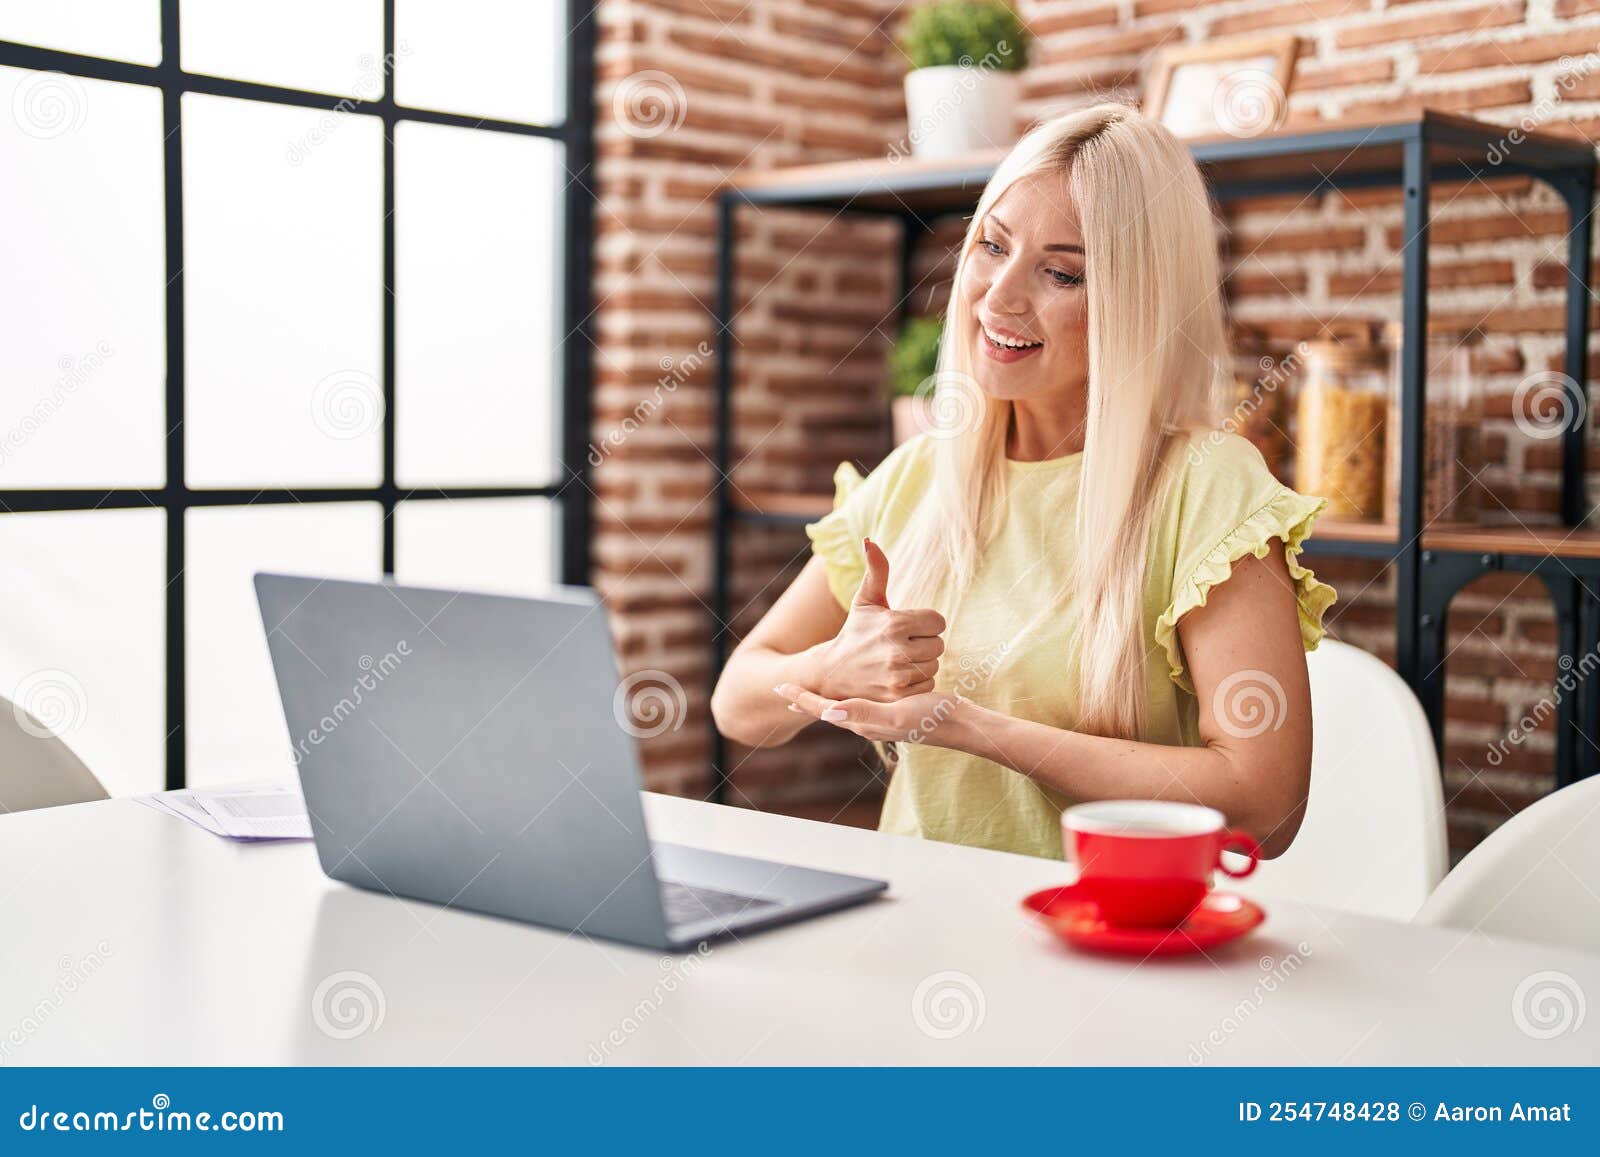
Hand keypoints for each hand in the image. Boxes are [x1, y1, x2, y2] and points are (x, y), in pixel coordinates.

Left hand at [773, 682, 968, 746]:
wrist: (960, 725)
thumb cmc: (931, 719)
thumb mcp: (895, 715)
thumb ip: (862, 714)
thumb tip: (829, 712)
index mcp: (864, 721)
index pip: (824, 709)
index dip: (801, 698)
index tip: (779, 687)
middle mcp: (869, 722)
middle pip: (829, 711)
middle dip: (808, 701)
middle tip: (787, 691)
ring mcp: (882, 719)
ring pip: (844, 709)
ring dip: (826, 701)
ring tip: (813, 693)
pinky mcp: (895, 712)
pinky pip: (862, 706)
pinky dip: (848, 699)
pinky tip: (854, 693)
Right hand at [807, 538, 945, 701]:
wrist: (831, 674)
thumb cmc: (854, 633)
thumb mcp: (865, 601)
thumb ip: (876, 571)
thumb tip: (870, 540)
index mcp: (895, 623)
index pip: (938, 621)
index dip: (925, 625)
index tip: (907, 629)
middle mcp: (897, 649)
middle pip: (939, 645)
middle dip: (923, 645)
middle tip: (901, 646)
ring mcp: (898, 675)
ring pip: (934, 665)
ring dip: (921, 664)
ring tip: (899, 662)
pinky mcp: (898, 696)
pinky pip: (928, 685)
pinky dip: (917, 683)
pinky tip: (899, 678)